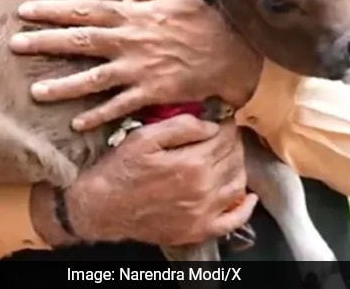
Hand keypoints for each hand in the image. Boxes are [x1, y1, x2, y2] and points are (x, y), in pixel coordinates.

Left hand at [11, 0, 263, 131]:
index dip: (53, 10)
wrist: (232, 49)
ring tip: (36, 92)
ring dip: (64, 86)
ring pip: (94, 79)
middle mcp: (129, 41)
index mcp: (131, 13)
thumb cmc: (199, 16)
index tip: (25, 11)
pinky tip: (77, 122)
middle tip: (15, 45)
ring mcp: (139, 69)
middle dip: (45, 42)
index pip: (83, 10)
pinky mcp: (151, 93)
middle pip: (79, 42)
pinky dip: (99, 115)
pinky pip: (120, 106)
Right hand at [49, 115, 256, 246]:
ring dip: (239, 166)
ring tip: (228, 156)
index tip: (222, 119)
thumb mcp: (145, 137)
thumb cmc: (121, 169)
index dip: (226, 125)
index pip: (225, 138)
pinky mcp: (199, 230)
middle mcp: (203, 189)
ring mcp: (203, 213)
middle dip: (232, 142)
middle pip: (234, 158)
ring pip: (238, 184)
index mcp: (192, 163)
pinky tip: (247, 196)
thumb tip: (211, 125)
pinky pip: (233, 221)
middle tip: (224, 135)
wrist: (102, 206)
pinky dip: (245, 208)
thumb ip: (181, 127)